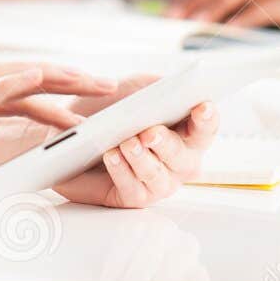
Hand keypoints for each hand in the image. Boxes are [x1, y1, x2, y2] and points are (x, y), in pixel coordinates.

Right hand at [0, 62, 119, 243]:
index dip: (48, 88)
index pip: (8, 88)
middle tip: (103, 84)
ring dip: (52, 77)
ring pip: (6, 79)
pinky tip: (41, 78)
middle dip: (63, 77)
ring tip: (89, 81)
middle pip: (13, 76)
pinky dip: (15, 83)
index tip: (83, 95)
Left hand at [51, 73, 217, 207]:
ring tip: (127, 143)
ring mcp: (158, 181)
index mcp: (185, 132)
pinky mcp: (133, 196)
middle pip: (184, 157)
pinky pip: (133, 189)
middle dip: (167, 143)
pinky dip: (122, 172)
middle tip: (150, 133)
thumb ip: (157, 85)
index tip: (202, 107)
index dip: (207, 119)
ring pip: (157, 175)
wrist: (71, 130)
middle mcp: (178, 161)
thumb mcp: (134, 88)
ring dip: (142, 159)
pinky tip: (112, 156)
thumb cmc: (110, 109)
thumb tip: (175, 84)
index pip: (205, 128)